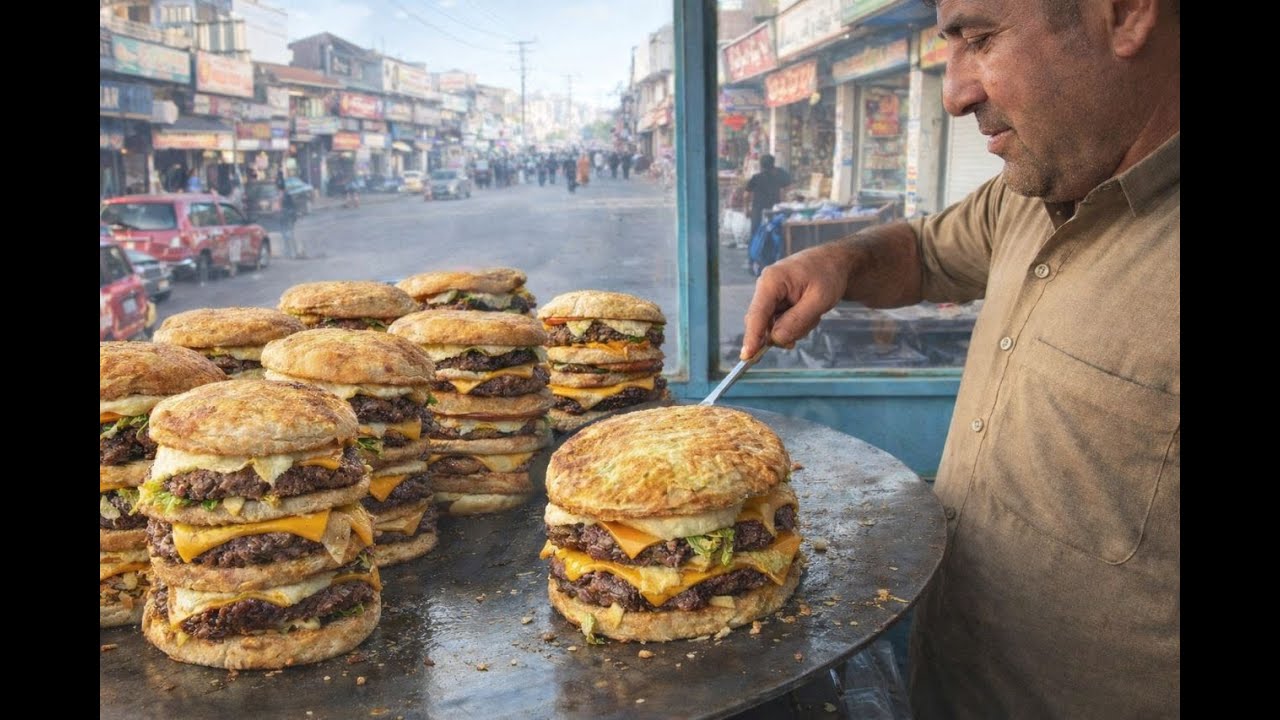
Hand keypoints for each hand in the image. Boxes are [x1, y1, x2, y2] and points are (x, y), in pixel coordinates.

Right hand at [741, 244, 852, 359]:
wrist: (836, 262)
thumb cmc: (829, 275)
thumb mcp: (819, 300)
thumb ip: (796, 321)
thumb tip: (775, 339)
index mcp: (772, 280)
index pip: (757, 314)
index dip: (751, 337)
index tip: (746, 356)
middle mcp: (766, 286)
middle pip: (762, 322)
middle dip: (782, 332)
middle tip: (802, 331)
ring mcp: (771, 294)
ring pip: (773, 325)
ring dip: (794, 327)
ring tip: (814, 314)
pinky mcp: (777, 301)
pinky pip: (780, 322)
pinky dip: (795, 324)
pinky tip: (809, 314)